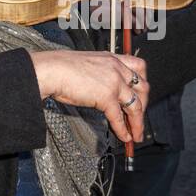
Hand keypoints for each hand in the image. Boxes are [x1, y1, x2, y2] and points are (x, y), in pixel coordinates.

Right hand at [28, 49, 149, 143]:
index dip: (143, 83)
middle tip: (140, 117)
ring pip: (135, 105)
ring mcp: (113, 82)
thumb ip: (100, 75)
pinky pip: (119, 117)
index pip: (139, 67)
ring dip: (138, 122)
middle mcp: (116, 68)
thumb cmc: (61, 68)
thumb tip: (103, 92)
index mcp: (112, 58)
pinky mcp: (106, 96)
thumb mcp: (88, 65)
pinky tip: (124, 136)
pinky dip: (123, 129)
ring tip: (137, 134)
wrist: (51, 70)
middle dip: (144, 105)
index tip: (142, 95)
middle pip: (143, 87)